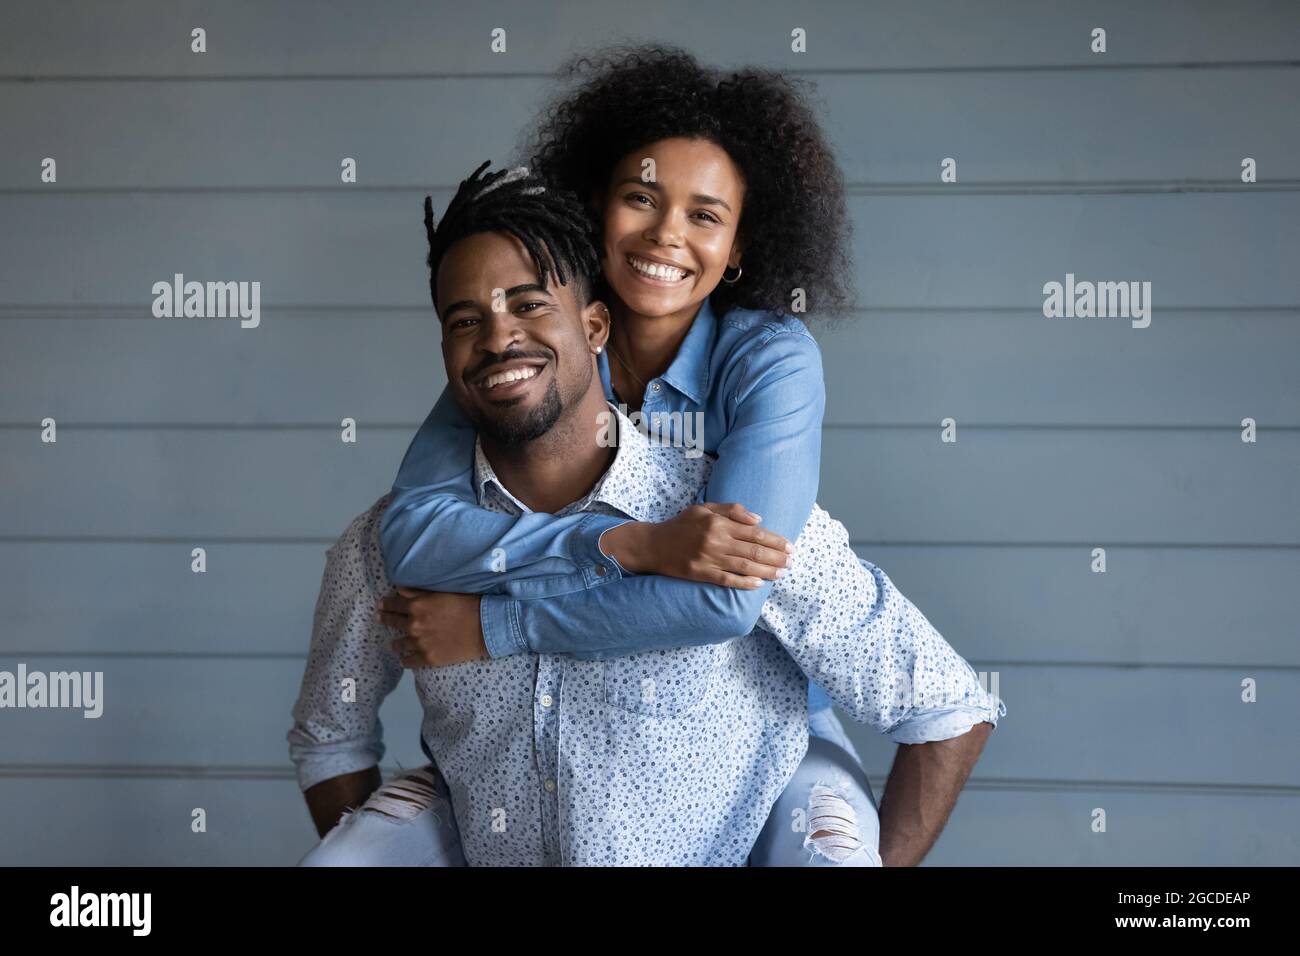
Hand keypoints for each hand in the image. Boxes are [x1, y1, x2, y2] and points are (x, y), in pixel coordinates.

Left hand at [377, 588, 485, 666]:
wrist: (485, 628)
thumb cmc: (467, 605)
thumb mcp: (442, 592)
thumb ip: (419, 592)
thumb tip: (400, 590)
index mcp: (416, 606)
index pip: (393, 604)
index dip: (386, 604)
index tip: (381, 604)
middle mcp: (413, 625)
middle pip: (393, 622)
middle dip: (386, 619)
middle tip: (380, 619)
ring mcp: (420, 644)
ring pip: (399, 644)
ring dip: (395, 643)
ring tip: (393, 644)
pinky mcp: (428, 659)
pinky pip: (410, 661)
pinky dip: (404, 660)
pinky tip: (403, 660)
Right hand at [601, 503, 792, 588]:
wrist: (653, 545)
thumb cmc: (681, 525)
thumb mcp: (704, 508)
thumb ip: (732, 510)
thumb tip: (758, 519)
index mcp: (718, 523)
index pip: (754, 532)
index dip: (774, 540)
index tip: (789, 546)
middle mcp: (716, 541)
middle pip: (753, 551)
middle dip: (776, 557)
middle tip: (791, 561)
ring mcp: (709, 559)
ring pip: (745, 567)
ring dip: (767, 571)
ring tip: (782, 573)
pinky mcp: (701, 574)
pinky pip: (727, 580)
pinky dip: (744, 583)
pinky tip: (759, 584)